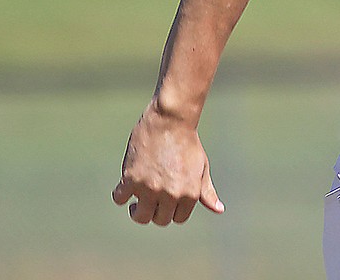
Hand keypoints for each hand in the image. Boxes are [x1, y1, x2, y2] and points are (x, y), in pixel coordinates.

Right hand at [112, 100, 224, 225]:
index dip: (172, 210)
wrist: (171, 120)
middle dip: (156, 212)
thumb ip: (207, 192)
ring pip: (139, 216)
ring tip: (136, 203)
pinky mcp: (131, 178)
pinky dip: (120, 195)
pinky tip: (125, 186)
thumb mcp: (202, 168)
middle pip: (159, 220)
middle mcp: (170, 194)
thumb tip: (219, 210)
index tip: (167, 201)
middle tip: (151, 200)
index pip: (177, 219)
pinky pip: (119, 199)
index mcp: (189, 194)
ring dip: (137, 211)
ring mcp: (149, 188)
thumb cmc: (188, 143)